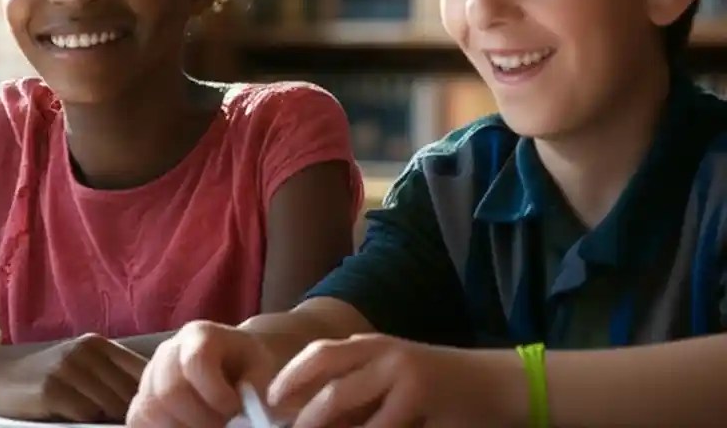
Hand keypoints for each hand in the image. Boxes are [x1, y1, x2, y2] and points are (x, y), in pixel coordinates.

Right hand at [0, 333, 147, 421]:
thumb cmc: (42, 377)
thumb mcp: (78, 366)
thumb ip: (110, 376)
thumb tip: (149, 402)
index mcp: (98, 344)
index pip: (142, 371)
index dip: (149, 396)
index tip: (149, 413)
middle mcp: (86, 352)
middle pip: (129, 392)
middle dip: (131, 413)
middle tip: (128, 424)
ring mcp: (69, 369)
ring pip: (111, 406)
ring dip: (108, 420)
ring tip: (97, 422)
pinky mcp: (52, 390)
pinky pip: (85, 415)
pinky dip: (86, 423)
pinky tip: (74, 421)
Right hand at [128, 321, 281, 427]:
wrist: (232, 360)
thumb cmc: (247, 364)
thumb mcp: (261, 368)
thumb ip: (256, 387)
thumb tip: (246, 413)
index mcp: (200, 335)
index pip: (196, 362)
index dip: (216, 394)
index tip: (236, 410)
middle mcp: (168, 351)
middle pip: (168, 392)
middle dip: (199, 420)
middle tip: (223, 427)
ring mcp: (150, 374)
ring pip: (150, 409)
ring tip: (208, 426)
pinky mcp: (142, 397)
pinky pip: (138, 420)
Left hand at [267, 334, 524, 427]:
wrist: (496, 383)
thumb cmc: (433, 380)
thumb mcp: (390, 370)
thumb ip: (355, 382)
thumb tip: (305, 411)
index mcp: (372, 345)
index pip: (320, 356)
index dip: (291, 379)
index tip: (270, 402)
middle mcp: (388, 359)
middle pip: (335, 394)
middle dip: (308, 422)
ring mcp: (411, 386)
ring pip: (362, 425)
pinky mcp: (429, 409)